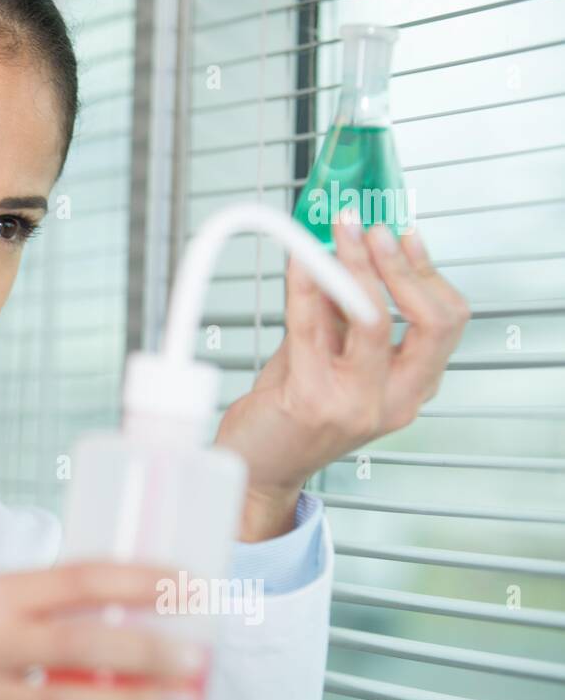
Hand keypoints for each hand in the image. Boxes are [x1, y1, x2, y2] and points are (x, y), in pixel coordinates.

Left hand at [215, 210, 470, 539]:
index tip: (404, 234)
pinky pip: (312, 326)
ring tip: (340, 233)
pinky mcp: (313, 400)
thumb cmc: (289, 416)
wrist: (255, 470)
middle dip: (401, 265)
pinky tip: (300, 259)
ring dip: (357, 265)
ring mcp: (356, 404)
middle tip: (372, 229)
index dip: (428, 271)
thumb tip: (341, 255)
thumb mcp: (328, 360)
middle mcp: (392, 401)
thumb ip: (341, 317)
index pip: (445, 322)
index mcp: (409, 390)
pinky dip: (307, 283)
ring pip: (375, 320)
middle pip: (431, 321)